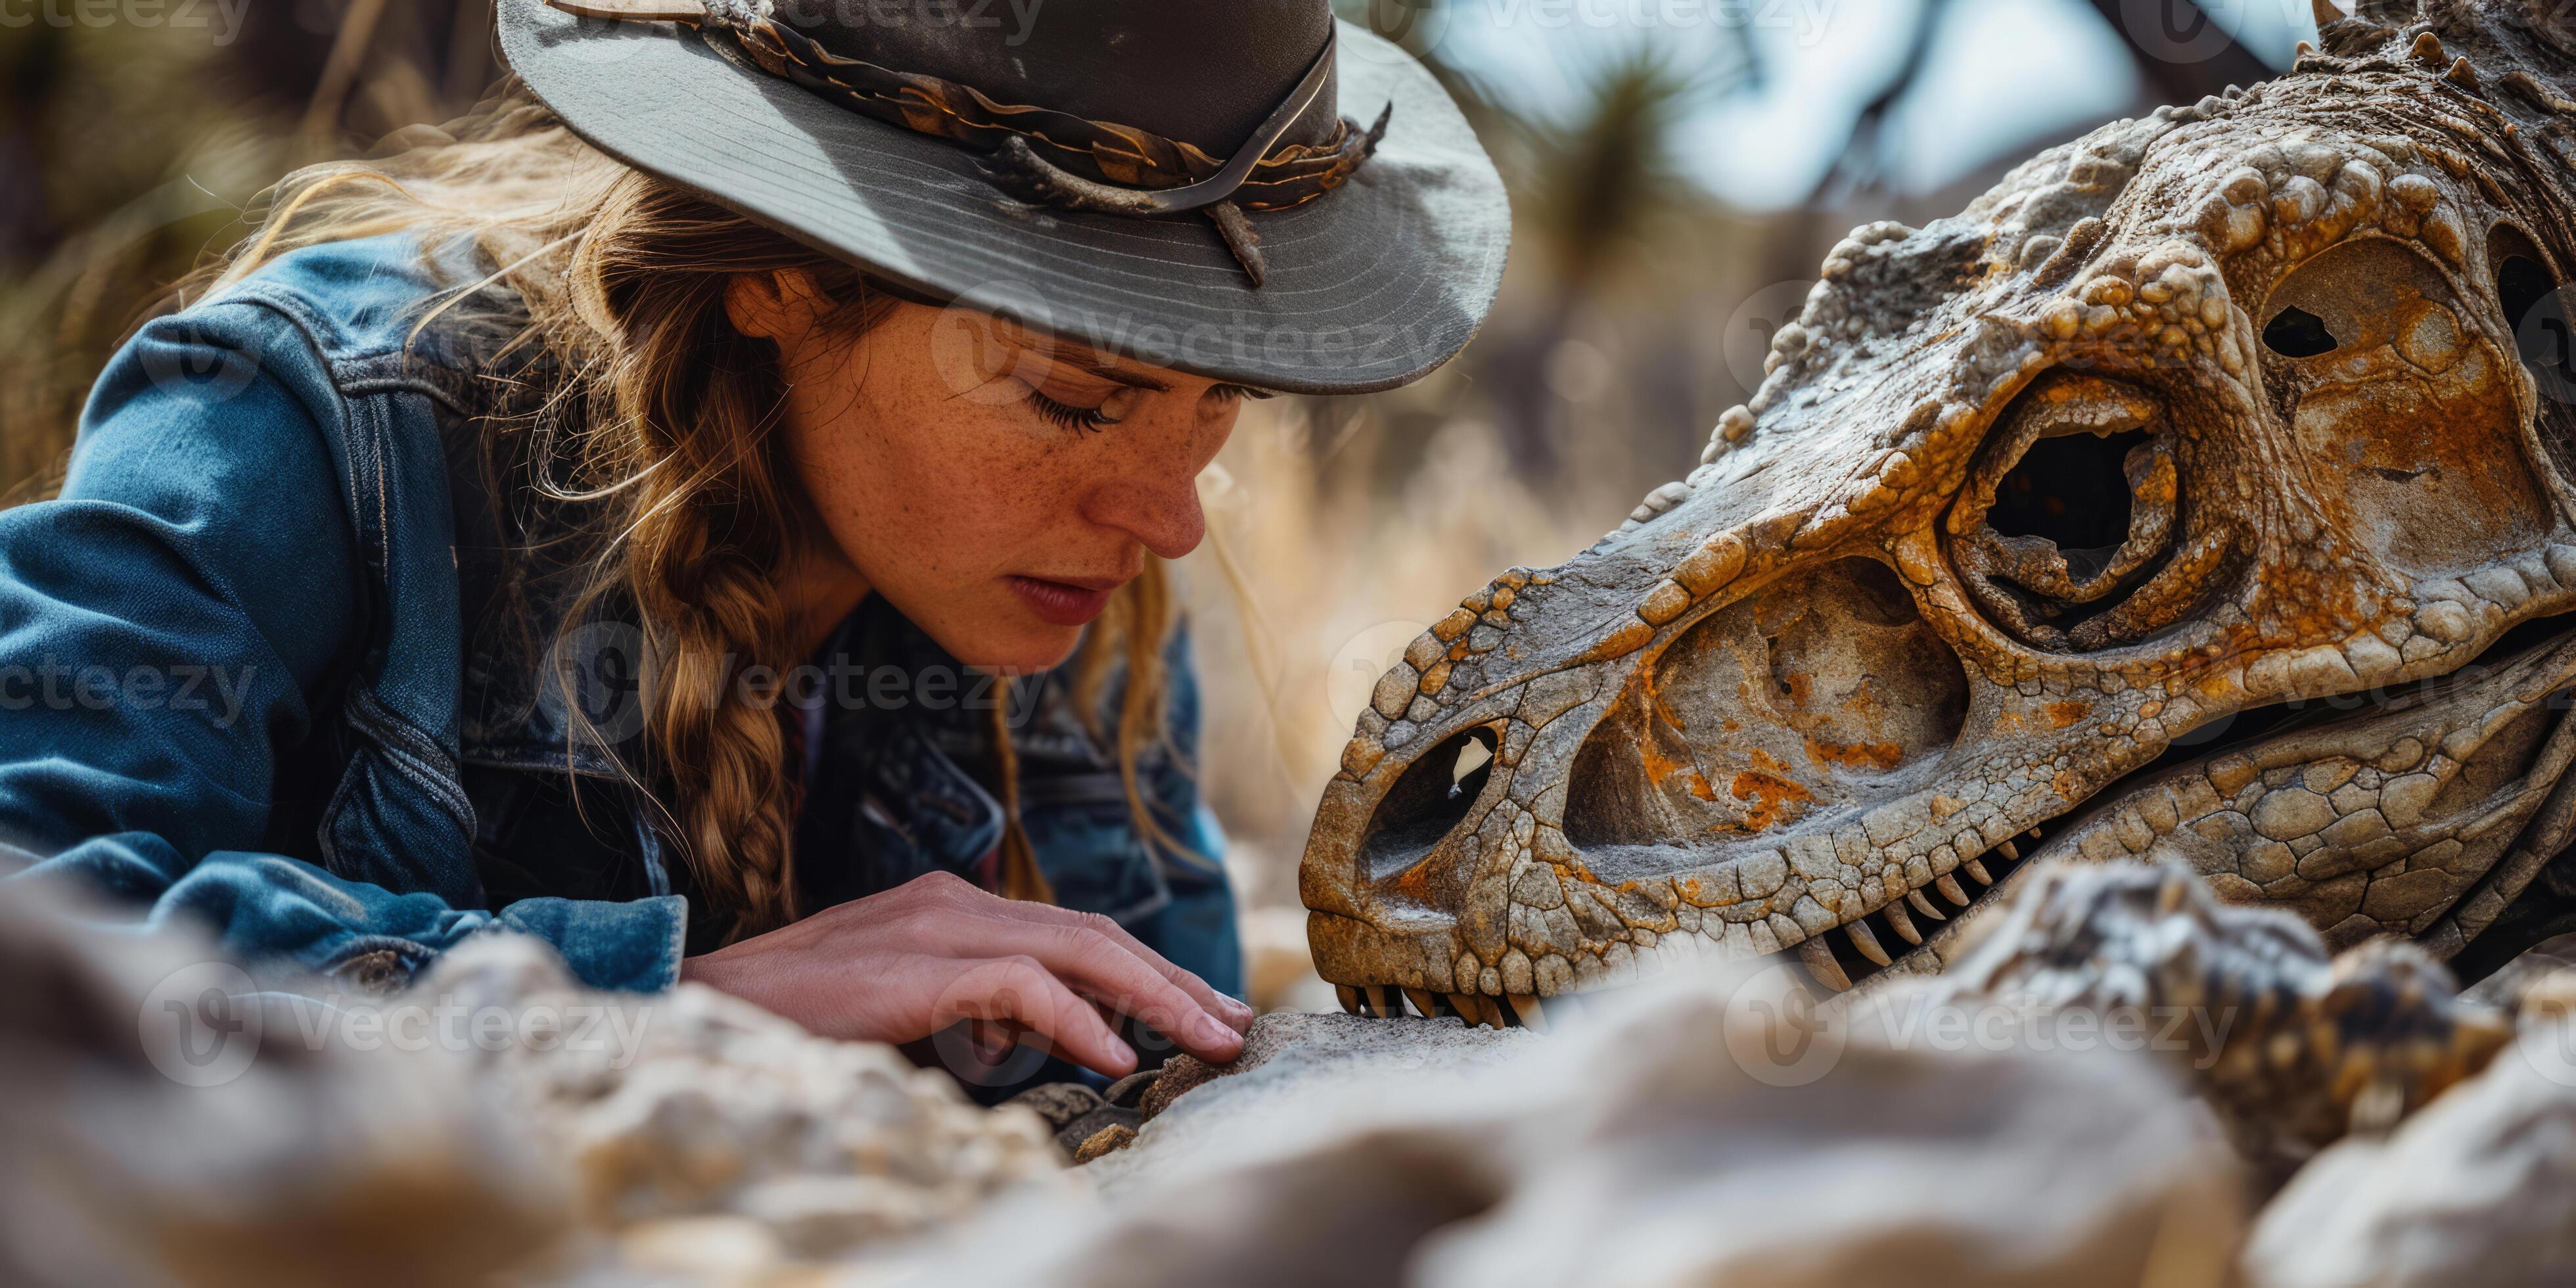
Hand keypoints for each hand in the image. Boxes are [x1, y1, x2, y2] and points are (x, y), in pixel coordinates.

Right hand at [678, 870, 1252, 1075]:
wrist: (696, 996)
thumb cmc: (794, 1015)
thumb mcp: (902, 1008)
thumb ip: (970, 1012)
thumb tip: (1038, 1040)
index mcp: (956, 906)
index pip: (1076, 931)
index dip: (1148, 968)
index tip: (1204, 1007)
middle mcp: (957, 900)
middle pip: (1094, 934)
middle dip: (1173, 980)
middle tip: (1234, 1024)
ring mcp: (937, 925)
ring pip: (1076, 949)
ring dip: (1152, 996)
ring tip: (1206, 1038)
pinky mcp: (916, 965)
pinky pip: (1018, 985)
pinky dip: (1075, 1017)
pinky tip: (1115, 1052)